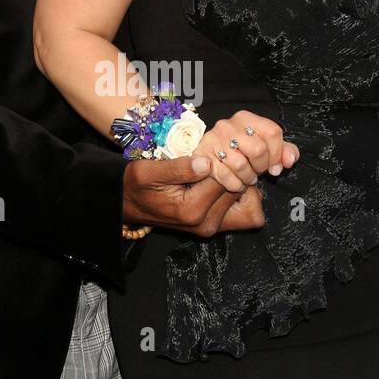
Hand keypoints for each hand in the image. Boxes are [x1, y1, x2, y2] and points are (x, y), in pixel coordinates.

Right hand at [123, 155, 265, 236]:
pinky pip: (242, 212)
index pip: (227, 179)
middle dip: (241, 175)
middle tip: (227, 159)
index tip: (217, 151)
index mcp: (192, 210)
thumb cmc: (136, 185)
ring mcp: (210, 227)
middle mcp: (205, 223)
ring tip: (225, 169)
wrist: (127, 204)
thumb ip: (178, 167)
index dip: (226, 162)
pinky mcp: (213, 226)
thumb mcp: (148, 171)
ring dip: (243, 186)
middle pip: (246, 195)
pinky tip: (222, 180)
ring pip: (250, 207)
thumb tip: (207, 162)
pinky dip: (238, 195)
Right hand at [191, 111, 298, 192]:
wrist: (208, 154)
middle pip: (258, 150)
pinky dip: (235, 184)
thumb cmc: (240, 150)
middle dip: (261, 167)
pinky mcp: (203, 156)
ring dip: (248, 177)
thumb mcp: (265, 145)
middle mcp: (228, 125)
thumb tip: (290, 160)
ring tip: (247, 178)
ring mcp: (213, 140)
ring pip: (240, 165)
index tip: (276, 167)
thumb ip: (284, 151)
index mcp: (246, 118)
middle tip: (258, 172)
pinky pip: (225, 176)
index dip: (278, 154)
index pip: (272, 132)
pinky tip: (237, 183)